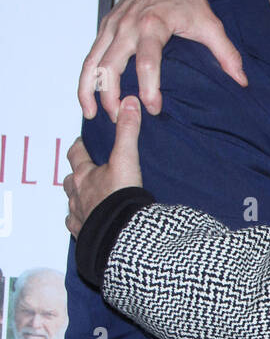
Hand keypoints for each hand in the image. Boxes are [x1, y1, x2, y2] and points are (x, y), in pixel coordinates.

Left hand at [64, 97, 142, 236]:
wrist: (122, 235)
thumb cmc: (121, 198)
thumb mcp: (127, 160)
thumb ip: (128, 131)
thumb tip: (129, 102)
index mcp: (84, 175)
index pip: (76, 154)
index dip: (80, 147)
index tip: (84, 143)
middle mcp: (76, 195)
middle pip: (71, 180)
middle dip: (78, 175)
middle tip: (88, 173)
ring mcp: (79, 216)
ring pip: (72, 204)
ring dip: (79, 200)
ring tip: (90, 199)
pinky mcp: (84, 234)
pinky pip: (77, 227)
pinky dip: (82, 223)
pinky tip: (89, 223)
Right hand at [77, 0, 246, 119]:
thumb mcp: (210, 24)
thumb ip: (226, 54)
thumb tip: (241, 81)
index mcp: (153, 24)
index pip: (146, 61)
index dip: (149, 88)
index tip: (154, 109)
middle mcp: (128, 25)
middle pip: (110, 66)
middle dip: (112, 95)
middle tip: (121, 120)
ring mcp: (113, 26)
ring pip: (92, 61)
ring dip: (89, 90)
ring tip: (93, 115)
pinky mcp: (105, 27)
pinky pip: (90, 55)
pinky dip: (86, 77)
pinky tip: (89, 98)